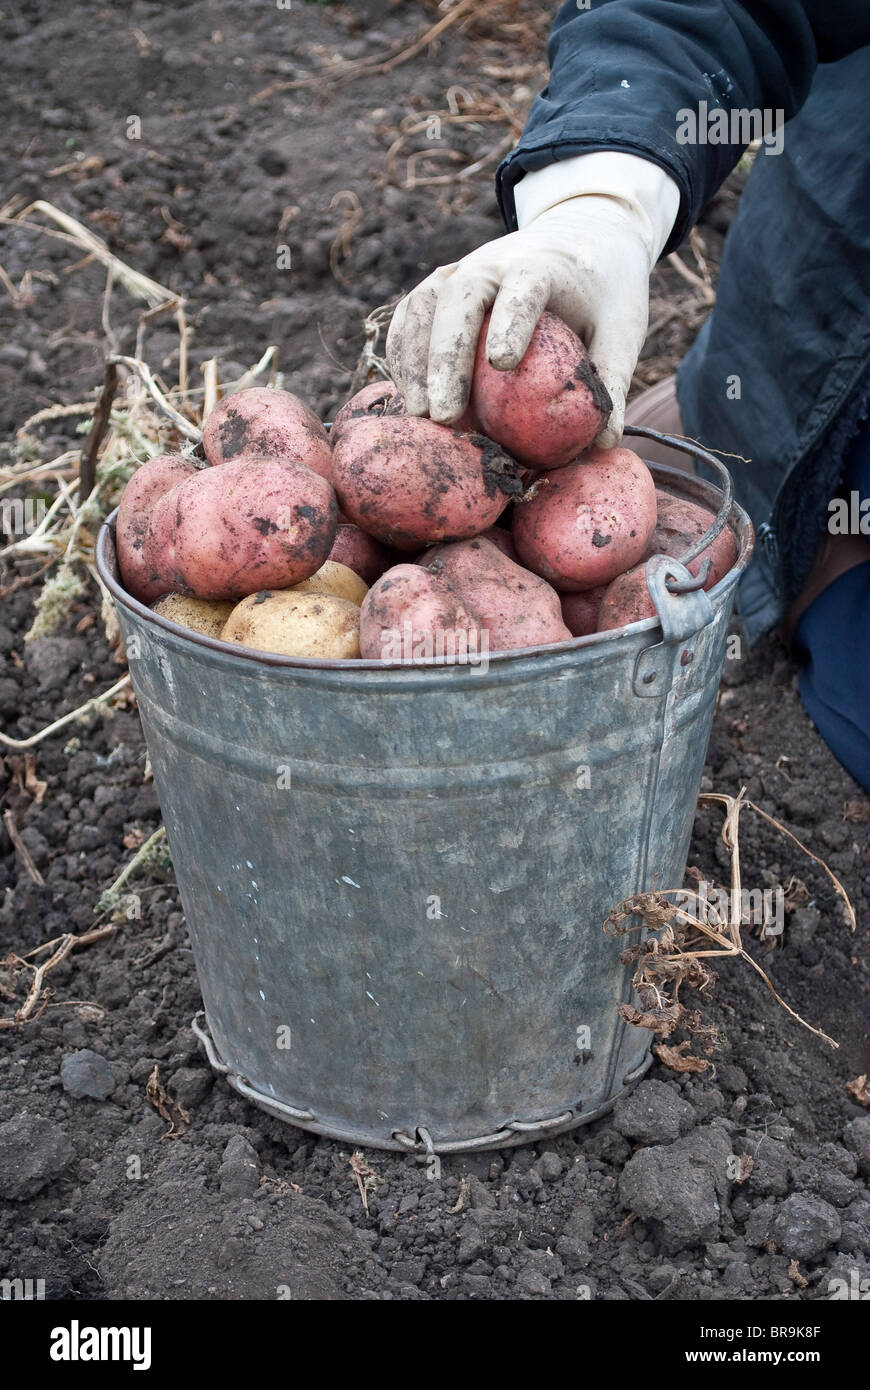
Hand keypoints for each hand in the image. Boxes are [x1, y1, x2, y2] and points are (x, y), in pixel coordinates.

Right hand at [386, 153, 679, 449]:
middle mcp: (494, 261)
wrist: (579, 237)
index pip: (524, 286)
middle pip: (460, 299)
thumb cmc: (602, 294)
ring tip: (418, 414)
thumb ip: (611, 379)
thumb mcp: (621, 330)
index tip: (503, 364)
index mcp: (543, 265)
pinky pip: (409, 317)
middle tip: (444, 415)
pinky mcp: (440, 287)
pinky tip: (406, 397)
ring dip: (414, 362)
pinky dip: (402, 356)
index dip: (512, 321)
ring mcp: (459, 271)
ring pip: (423, 307)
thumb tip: (605, 443)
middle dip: (446, 358)